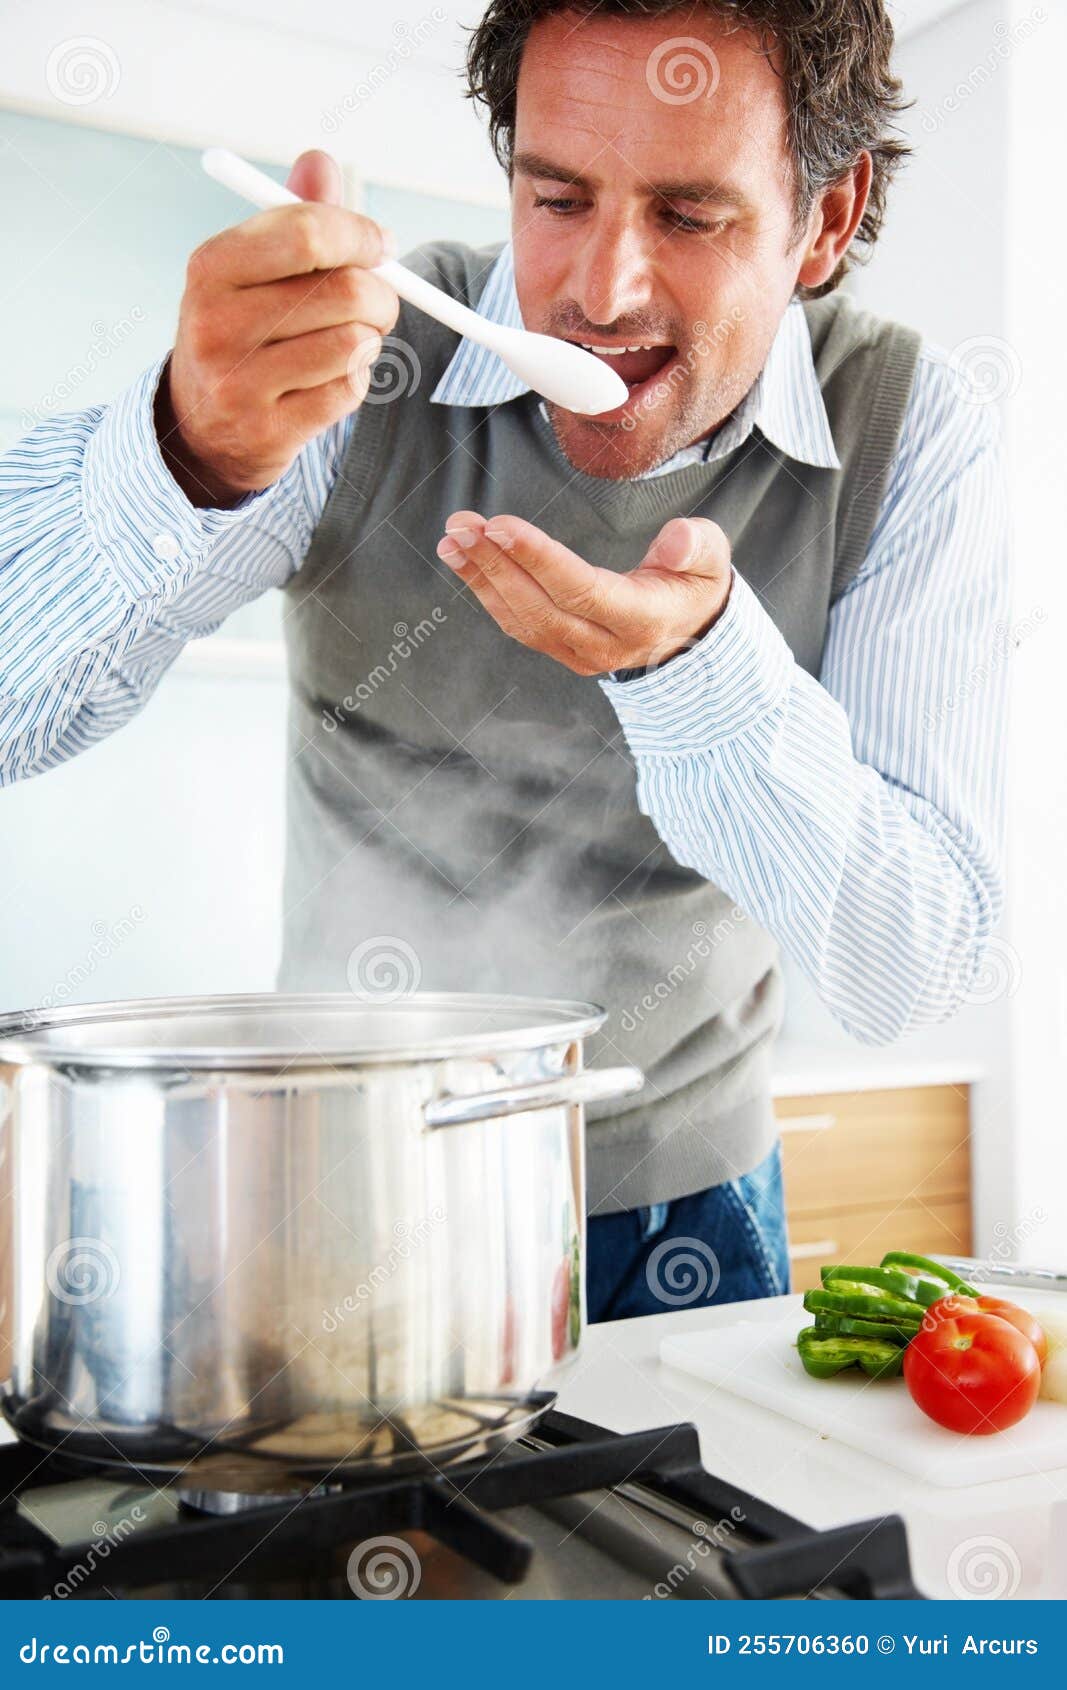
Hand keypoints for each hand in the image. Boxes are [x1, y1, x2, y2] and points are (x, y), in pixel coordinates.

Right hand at [159, 151, 397, 506]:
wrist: (201, 426)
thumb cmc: (242, 330)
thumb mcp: (251, 268)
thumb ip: (292, 216)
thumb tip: (320, 162)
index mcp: (211, 268)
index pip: (307, 233)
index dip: (361, 235)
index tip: (381, 246)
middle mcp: (216, 324)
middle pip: (345, 291)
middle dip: (382, 294)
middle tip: (380, 301)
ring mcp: (238, 383)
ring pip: (354, 344)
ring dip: (369, 341)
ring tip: (349, 341)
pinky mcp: (267, 431)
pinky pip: (348, 392)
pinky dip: (355, 381)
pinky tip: (331, 379)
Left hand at [435, 512, 732, 675]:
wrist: (691, 635)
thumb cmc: (696, 585)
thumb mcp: (712, 561)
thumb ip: (697, 546)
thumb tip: (676, 541)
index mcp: (643, 619)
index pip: (581, 589)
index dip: (538, 559)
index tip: (500, 526)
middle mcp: (606, 645)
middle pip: (540, 607)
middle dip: (496, 565)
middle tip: (461, 525)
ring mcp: (580, 654)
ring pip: (521, 619)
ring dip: (482, 577)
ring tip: (453, 538)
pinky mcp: (562, 651)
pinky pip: (518, 625)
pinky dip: (488, 592)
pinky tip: (466, 561)